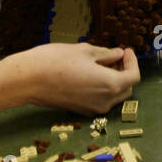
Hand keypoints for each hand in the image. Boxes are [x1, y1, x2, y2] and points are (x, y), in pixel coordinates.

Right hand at [6, 43, 138, 114]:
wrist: (27, 80)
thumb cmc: (55, 61)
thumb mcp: (84, 51)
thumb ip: (105, 54)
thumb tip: (118, 54)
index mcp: (110, 84)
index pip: (134, 76)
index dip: (133, 61)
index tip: (125, 49)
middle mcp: (105, 101)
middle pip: (126, 88)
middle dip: (124, 71)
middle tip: (115, 55)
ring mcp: (92, 109)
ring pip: (114, 97)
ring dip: (114, 81)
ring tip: (102, 63)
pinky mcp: (80, 111)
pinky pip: (100, 101)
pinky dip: (102, 89)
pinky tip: (90, 74)